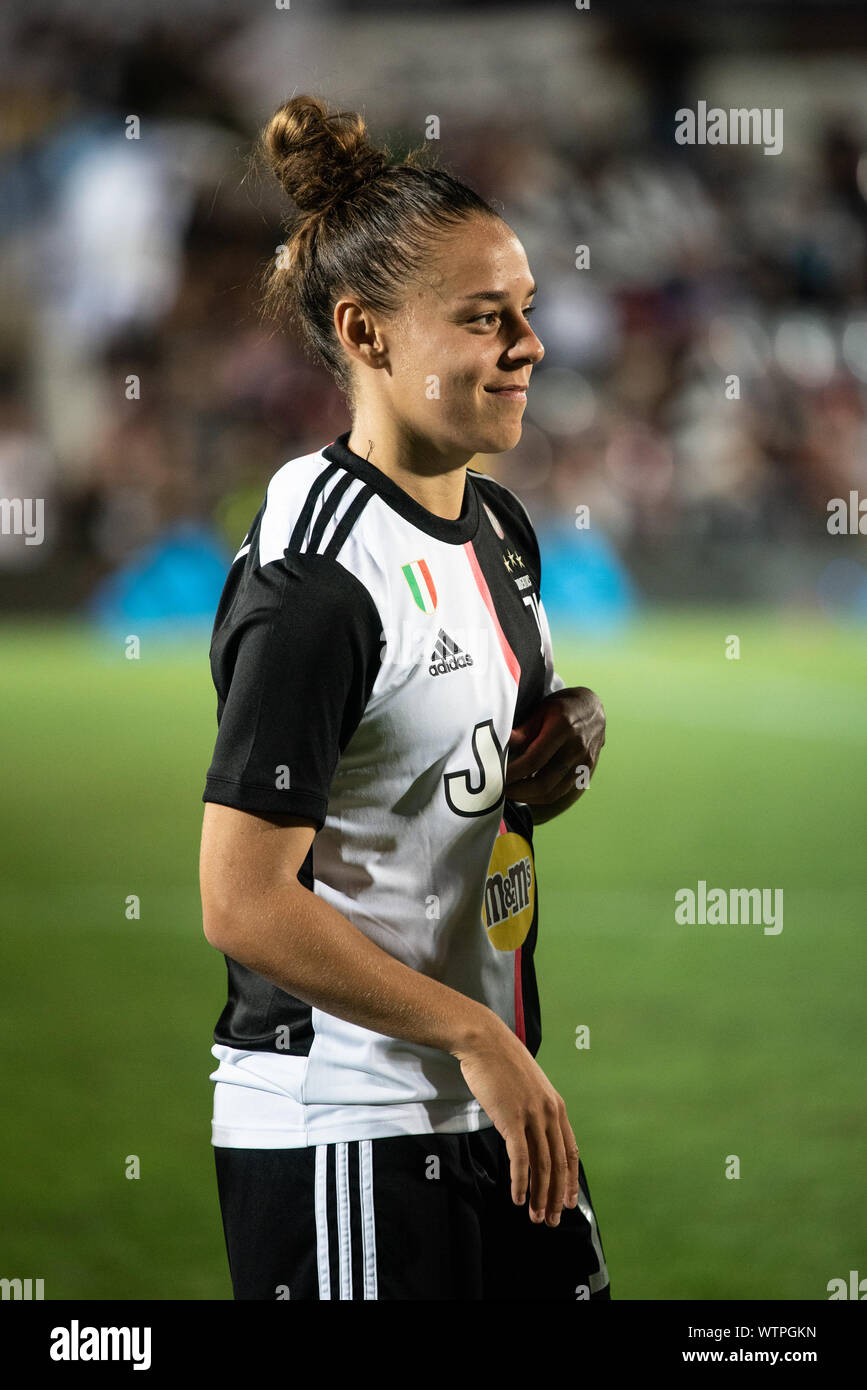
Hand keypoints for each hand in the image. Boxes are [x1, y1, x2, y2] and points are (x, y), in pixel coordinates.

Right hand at [453, 1016, 579, 1224]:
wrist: (484, 1042)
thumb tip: (533, 1130)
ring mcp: (532, 1116)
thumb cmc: (501, 1063)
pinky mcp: (512, 1119)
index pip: (570, 1151)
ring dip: (539, 1195)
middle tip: (551, 1219)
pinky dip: (521, 1182)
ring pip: (542, 1166)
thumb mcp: (528, 1086)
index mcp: (557, 1106)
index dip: (570, 1180)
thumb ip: (535, 1108)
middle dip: (556, 1196)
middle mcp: (550, 1113)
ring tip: (535, 1216)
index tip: (568, 1201)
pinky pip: (520, 1159)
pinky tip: (517, 1198)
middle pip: (558, 1164)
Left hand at [504, 686, 605, 813]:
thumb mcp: (541, 711)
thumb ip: (523, 731)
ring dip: (528, 797)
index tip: (496, 775)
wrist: (593, 710)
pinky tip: (527, 792)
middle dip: (518, 791)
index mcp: (563, 728)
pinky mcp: (586, 773)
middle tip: (500, 789)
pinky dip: (541, 797)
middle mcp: (577, 748)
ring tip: (511, 793)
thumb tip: (502, 746)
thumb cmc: (563, 708)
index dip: (513, 772)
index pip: (534, 760)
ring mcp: (584, 762)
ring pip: (553, 793)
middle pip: (544, 782)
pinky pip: (561, 792)